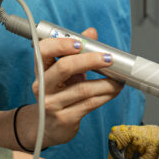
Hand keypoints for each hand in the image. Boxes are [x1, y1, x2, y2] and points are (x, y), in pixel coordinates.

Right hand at [22, 28, 123, 148]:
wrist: (47, 126)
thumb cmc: (58, 93)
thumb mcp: (63, 72)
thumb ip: (76, 51)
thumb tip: (91, 32)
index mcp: (40, 69)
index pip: (44, 50)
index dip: (61, 44)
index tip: (80, 43)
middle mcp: (42, 86)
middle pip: (64, 67)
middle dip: (90, 60)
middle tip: (108, 58)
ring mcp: (51, 104)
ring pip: (83, 88)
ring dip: (106, 82)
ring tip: (118, 79)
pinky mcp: (64, 119)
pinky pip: (90, 103)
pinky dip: (106, 95)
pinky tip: (113, 91)